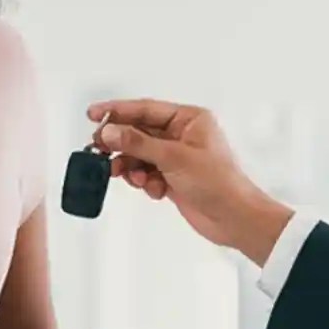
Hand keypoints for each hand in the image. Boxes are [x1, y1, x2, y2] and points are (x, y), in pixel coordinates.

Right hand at [89, 98, 293, 264]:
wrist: (235, 219)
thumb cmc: (219, 183)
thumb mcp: (174, 158)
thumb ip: (138, 143)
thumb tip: (110, 131)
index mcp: (189, 119)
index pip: (146, 109)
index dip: (117, 111)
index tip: (94, 114)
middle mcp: (182, 134)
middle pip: (139, 132)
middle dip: (121, 143)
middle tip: (99, 149)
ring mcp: (177, 157)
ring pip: (140, 154)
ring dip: (130, 165)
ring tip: (124, 175)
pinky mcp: (173, 177)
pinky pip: (146, 173)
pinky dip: (144, 181)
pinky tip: (152, 189)